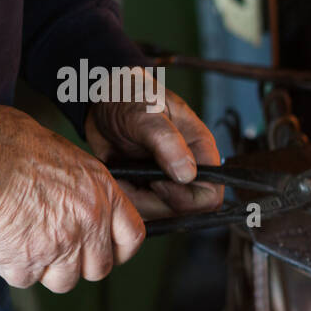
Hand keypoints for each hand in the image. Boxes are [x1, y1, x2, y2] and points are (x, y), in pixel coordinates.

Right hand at [0, 105, 145, 291]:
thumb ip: (85, 190)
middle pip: (98, 269)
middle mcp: (90, 223)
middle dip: (78, 265)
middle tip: (56, 250)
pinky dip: (9, 266)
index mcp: (104, 195)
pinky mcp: (27, 259)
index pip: (131, 237)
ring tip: (25, 244)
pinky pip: (23, 279)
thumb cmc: (17, 145)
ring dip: (44, 269)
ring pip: (63, 281)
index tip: (108, 253)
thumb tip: (83, 205)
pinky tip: (0, 244)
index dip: (119, 251)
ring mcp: (61, 245)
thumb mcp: (71, 159)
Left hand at [84, 80, 222, 219]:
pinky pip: (142, 209)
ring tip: (120, 175)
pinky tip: (117, 178)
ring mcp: (168, 182)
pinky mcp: (147, 188)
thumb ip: (167, 141)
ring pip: (161, 213)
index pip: (210, 195)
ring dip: (136, 200)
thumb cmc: (128, 96)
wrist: (100, 98)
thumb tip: (188, 175)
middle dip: (154, 201)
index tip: (156, 181)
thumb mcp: (145, 112)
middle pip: (185, 211)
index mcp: (200, 152)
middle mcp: (189, 170)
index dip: (186, 199)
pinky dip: (126, 198)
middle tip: (129, 178)